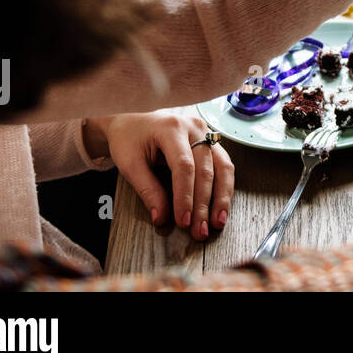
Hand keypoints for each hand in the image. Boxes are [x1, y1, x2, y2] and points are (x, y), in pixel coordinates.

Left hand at [90, 111, 234, 240]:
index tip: (183, 221)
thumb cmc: (129, 140)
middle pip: (206, 169)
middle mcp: (195, 127)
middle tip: (199, 230)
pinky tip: (221, 207)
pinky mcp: (212, 142)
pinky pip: (223, 166)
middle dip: (204, 203)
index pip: (183, 166)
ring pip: (223, 167)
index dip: (185, 195)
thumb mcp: (130, 164)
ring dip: (221, 198)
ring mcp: (207, 133)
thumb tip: (162, 217)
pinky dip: (223, 188)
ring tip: (217, 222)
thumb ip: (147, 190)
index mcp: (171, 128)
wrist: (133, 122)